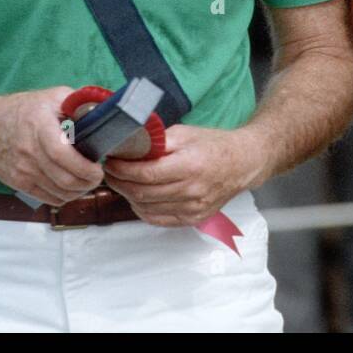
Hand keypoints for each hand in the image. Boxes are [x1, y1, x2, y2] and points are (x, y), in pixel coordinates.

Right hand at [0, 86, 103, 205]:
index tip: (99, 168)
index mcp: (39, 126)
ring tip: (87, 181)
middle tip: (98, 176)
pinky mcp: (18, 183)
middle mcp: (28, 151)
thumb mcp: (52, 97)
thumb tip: (103, 109)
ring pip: (58, 193)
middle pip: (64, 179)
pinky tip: (71, 186)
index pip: (62, 154)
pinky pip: (47, 198)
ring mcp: (22, 170)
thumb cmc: (23, 109)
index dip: (84, 167)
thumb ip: (78, 102)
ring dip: (79, 191)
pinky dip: (64, 197)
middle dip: (88, 182)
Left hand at [103, 124, 265, 226]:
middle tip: (109, 172)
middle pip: (143, 192)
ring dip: (129, 196)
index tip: (111, 162)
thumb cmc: (215, 145)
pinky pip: (159, 219)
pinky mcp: (193, 219)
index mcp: (191, 165)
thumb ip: (158, 140)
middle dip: (120, 183)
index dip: (123, 170)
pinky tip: (137, 198)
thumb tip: (130, 144)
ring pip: (148, 208)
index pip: (146, 173)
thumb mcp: (186, 133)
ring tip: (121, 183)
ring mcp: (193, 208)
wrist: (243, 163)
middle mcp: (192, 190)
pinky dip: (142, 210)